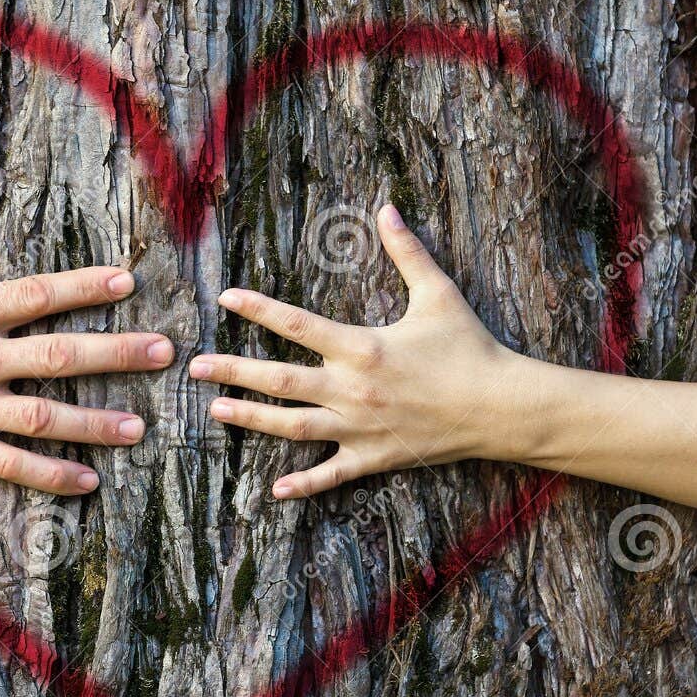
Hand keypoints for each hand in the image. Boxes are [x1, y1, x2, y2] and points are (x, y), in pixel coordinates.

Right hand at [0, 165, 172, 493]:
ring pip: (47, 416)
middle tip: (165, 352)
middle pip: (61, 354)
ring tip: (141, 427)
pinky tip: (88, 482)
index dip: (86, 286)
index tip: (128, 281)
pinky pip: (12, 466)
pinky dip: (52, 475)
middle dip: (118, 352)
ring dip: (97, 423)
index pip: (37, 295)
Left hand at [190, 204, 534, 499]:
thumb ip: (406, 252)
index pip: (297, 324)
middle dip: (234, 371)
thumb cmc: (470, 347)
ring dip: (251, 420)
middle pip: (279, 380)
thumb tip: (386, 208)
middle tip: (195, 366)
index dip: (258, 309)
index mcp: (362, 347)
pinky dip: (304, 483)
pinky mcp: (374, 457)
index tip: (225, 299)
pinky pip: (332, 474)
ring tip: (216, 411)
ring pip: (293, 426)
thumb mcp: (438, 293)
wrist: (500, 407)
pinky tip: (275, 489)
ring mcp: (360, 427)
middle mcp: (352, 389)